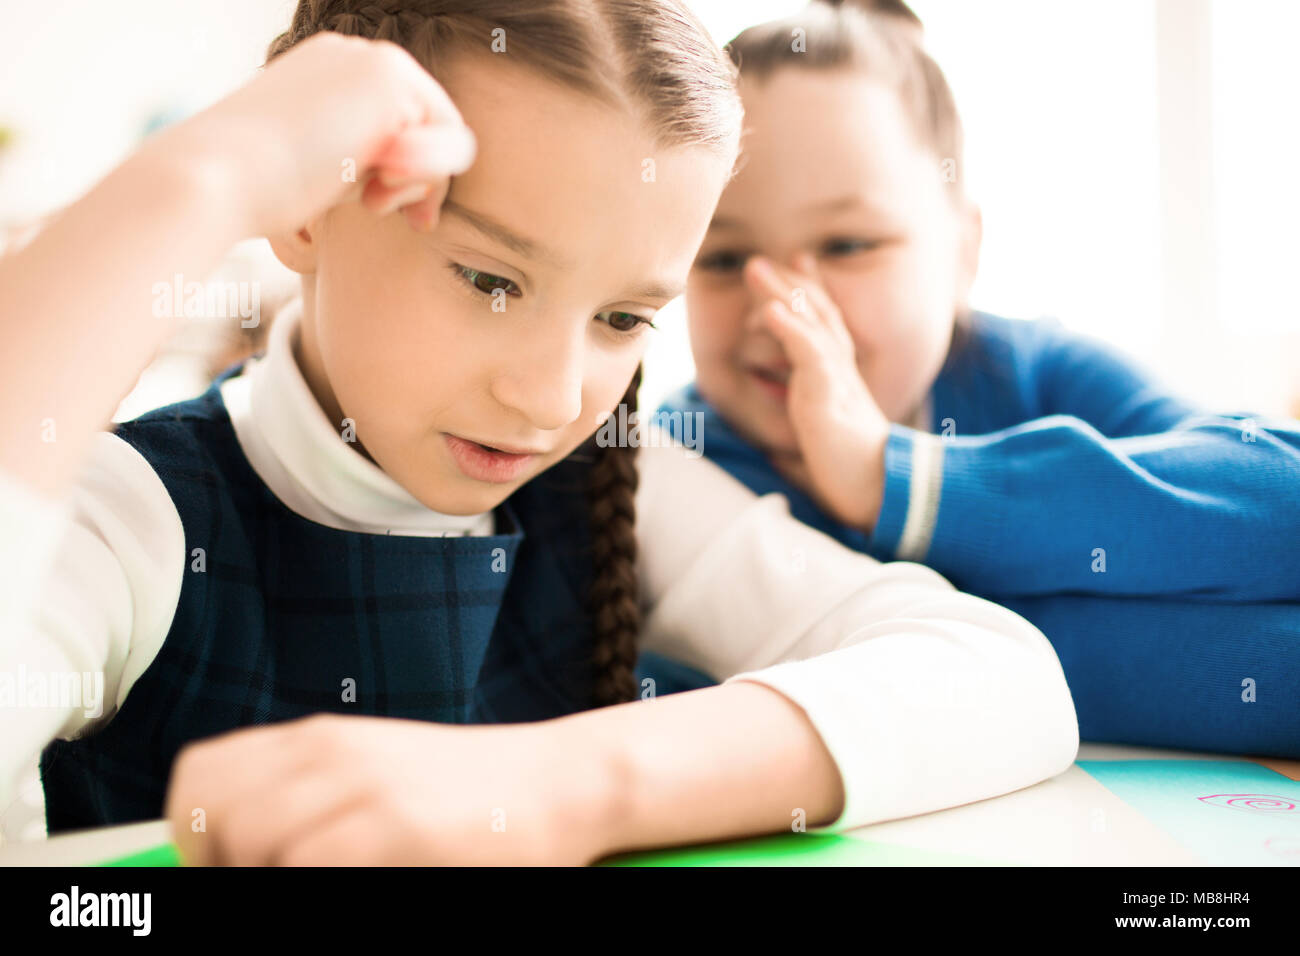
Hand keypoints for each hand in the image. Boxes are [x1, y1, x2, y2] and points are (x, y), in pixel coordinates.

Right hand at [162, 31, 475, 237]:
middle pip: (434, 122)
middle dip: (429, 180)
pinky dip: (425, 181)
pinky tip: (375, 194)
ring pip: (444, 134)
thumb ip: (368, 156)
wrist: (220, 177)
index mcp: (332, 69)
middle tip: (411, 221)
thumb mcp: (325, 164)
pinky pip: (447, 143)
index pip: (407, 118)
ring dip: (423, 184)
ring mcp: (375, 62)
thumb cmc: (260, 187)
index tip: (410, 217)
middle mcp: (356, 54)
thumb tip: (420, 174)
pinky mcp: (390, 83)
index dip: (419, 172)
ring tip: (374, 203)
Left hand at [164, 713, 610, 865]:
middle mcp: (329, 753)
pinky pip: (305, 868)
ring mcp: (363, 788)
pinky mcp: (397, 828)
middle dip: (225, 863)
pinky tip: (360, 878)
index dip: (196, 832)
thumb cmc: (470, 791)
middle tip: (273, 879)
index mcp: (317, 739)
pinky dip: (312, 882)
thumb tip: (233, 844)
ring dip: (270, 875)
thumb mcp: (376, 771)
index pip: (198, 777)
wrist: (559, 781)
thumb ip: (308, 792)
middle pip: (210, 817)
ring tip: (324, 879)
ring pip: (250, 845)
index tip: (228, 863)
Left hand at [745, 253, 888, 531]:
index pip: (823, 331)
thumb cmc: (853, 482)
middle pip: (817, 316)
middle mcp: (841, 374)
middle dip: (790, 285)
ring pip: (811, 324)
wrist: (880, 494)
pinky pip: (809, 352)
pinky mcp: (830, 394)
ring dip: (783, 293)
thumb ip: (799, 450)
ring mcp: (837, 380)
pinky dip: (790, 327)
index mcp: (838, 384)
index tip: (793, 272)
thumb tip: (777, 458)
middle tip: (762, 261)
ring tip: (756, 268)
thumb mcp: (820, 458)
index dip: (808, 300)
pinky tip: (771, 309)